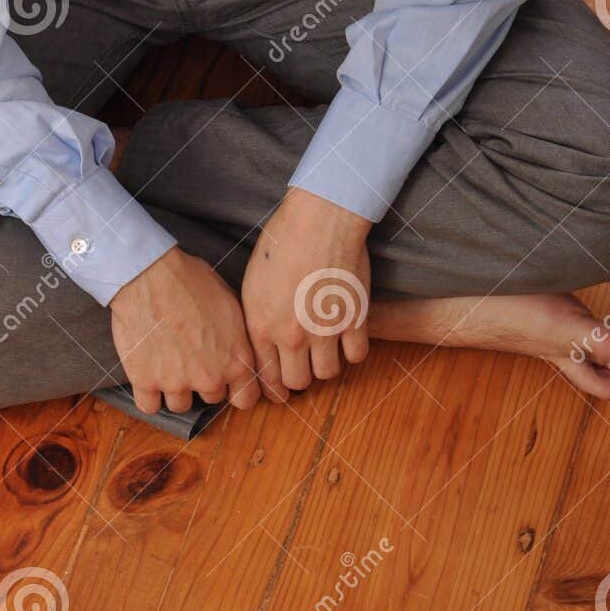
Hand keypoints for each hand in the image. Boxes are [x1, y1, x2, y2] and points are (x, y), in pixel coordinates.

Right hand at [109, 246, 261, 415]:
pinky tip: (149, 376)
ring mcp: (176, 383)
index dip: (238, 391)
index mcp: (235, 360)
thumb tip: (238, 347)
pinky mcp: (145, 381)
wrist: (150, 275)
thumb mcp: (230, 302)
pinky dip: (149, 395)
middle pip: (211, 398)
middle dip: (204, 381)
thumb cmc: (191, 281)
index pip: (246, 399)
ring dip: (176, 389)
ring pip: (181, 404)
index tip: (229, 384)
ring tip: (168, 362)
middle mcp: (209, 378)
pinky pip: (149, 406)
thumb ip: (238, 336)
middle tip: (192, 358)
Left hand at [241, 187, 371, 401]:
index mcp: (262, 326)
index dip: (273, 388)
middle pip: (298, 382)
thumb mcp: (253, 283)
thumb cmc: (281, 242)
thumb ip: (257, 319)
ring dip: (327, 364)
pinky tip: (347, 336)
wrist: (318, 220)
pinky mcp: (354, 320)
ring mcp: (325, 330)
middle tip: (304, 366)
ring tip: (326, 349)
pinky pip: (356, 356)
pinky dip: (352, 350)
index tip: (280, 390)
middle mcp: (292, 335)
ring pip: (328, 374)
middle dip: (300, 377)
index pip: (266, 377)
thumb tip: (262, 344)